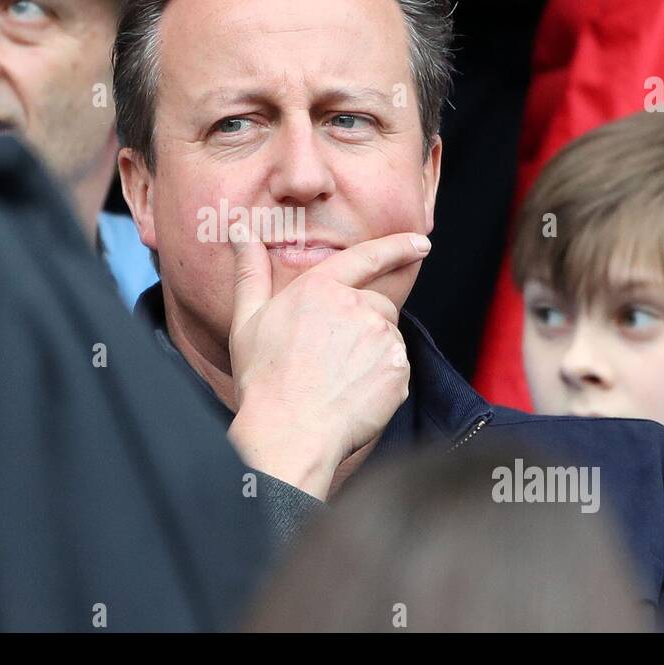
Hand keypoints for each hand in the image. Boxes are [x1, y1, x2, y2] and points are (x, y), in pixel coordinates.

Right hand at [226, 231, 430, 498]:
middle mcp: (357, 306)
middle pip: (378, 305)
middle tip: (330, 356)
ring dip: (372, 351)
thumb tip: (241, 231)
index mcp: (320, 288)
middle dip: (364, 322)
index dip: (399, 246)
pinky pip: (396, 368)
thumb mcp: (247, 320)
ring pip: (387, 337)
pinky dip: (381, 379)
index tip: (421, 242)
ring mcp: (382, 339)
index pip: (368, 256)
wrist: (289, 433)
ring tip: (337, 378)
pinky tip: (352, 394)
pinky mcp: (398, 371)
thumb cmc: (263, 380)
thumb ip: (251, 271)